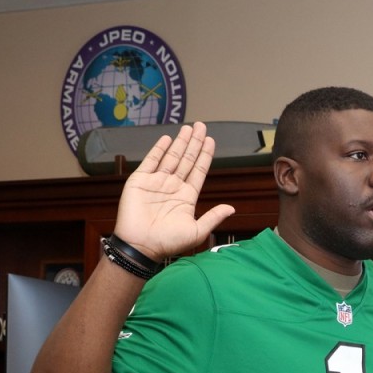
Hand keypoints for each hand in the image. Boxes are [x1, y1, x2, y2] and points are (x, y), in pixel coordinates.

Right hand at [112, 122, 236, 259]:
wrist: (141, 246)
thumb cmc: (168, 242)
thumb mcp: (197, 231)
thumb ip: (214, 217)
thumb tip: (232, 208)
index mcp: (187, 196)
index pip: (199, 171)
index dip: (205, 155)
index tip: (211, 141)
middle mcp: (173, 186)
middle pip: (187, 159)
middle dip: (194, 143)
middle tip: (202, 126)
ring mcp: (156, 182)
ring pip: (171, 157)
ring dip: (180, 142)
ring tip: (189, 128)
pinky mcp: (140, 181)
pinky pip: (151, 161)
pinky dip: (159, 149)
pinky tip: (168, 139)